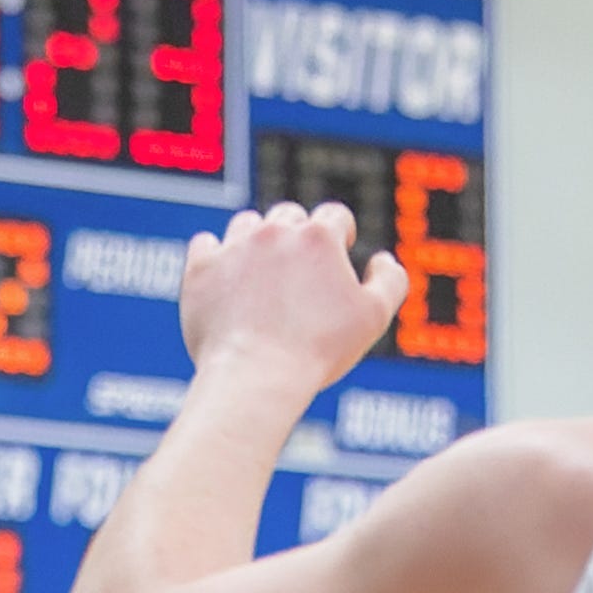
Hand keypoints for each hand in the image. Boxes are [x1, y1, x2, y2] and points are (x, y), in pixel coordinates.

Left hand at [182, 201, 408, 392]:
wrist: (256, 377)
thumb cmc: (318, 352)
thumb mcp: (374, 318)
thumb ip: (390, 281)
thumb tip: (382, 260)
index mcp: (319, 236)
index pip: (334, 216)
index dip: (339, 232)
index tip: (336, 249)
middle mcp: (276, 231)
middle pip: (290, 216)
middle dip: (297, 236)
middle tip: (296, 271)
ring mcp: (235, 247)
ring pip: (248, 225)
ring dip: (256, 241)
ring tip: (260, 275)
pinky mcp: (201, 268)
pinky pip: (205, 243)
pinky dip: (215, 255)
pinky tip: (224, 276)